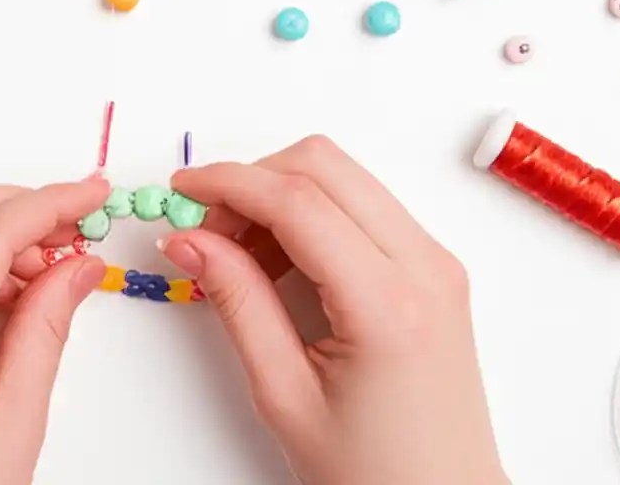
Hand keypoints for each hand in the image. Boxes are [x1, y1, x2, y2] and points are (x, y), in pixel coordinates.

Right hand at [160, 137, 506, 484]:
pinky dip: (313, 213)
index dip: (229, 184)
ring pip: (346, 177)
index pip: (299, 201)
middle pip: (325, 165)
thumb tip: (189, 240)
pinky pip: (365, 206)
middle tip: (208, 228)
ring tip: (240, 254)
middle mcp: (426, 267)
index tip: (181, 191)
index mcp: (389, 305)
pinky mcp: (434, 268)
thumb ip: (237, 302)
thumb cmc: (373, 472)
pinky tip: (280, 261)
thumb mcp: (285, 394)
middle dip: (254, 179)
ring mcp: (437, 262)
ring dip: (282, 194)